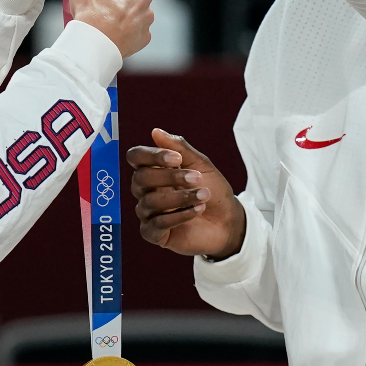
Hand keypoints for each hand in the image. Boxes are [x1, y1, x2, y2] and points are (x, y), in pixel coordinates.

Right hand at [65, 0, 152, 57]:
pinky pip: (136, 29)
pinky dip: (126, 31)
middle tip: (99, 6)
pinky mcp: (145, 34)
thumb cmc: (88, 7)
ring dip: (123, 13)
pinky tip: (113, 32)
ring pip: (134, 10)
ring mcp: (147, 14)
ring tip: (105, 21)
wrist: (96, 40)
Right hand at [127, 129, 245, 258]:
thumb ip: (180, 148)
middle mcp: (146, 190)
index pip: (136, 157)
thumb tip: (156, 131)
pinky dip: (179, 216)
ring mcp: (148, 213)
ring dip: (179, 197)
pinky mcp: (155, 234)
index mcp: (154, 170)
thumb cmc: (213, 189)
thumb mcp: (201, 165)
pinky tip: (197, 211)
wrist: (229, 221)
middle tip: (196, 178)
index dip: (151, 156)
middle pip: (140, 178)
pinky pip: (156, 224)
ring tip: (203, 195)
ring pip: (150, 202)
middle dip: (169, 177)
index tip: (177, 158)